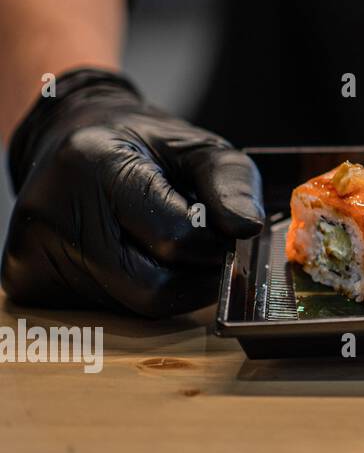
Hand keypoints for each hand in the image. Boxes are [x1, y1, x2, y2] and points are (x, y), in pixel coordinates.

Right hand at [3, 68, 264, 316]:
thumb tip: (247, 227)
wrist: (72, 141)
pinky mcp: (25, 281)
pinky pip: (103, 311)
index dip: (212, 245)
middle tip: (203, 251)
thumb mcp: (199, 148)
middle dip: (193, 277)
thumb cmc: (145, 147)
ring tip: (160, 244)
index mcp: (94, 164)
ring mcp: (31, 251)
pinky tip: (129, 255)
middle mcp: (52, 210)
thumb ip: (231, 183)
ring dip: (165, 286)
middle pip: (150, 288)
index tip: (222, 233)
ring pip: (130, 308)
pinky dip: (131, 293)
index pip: (173, 238)